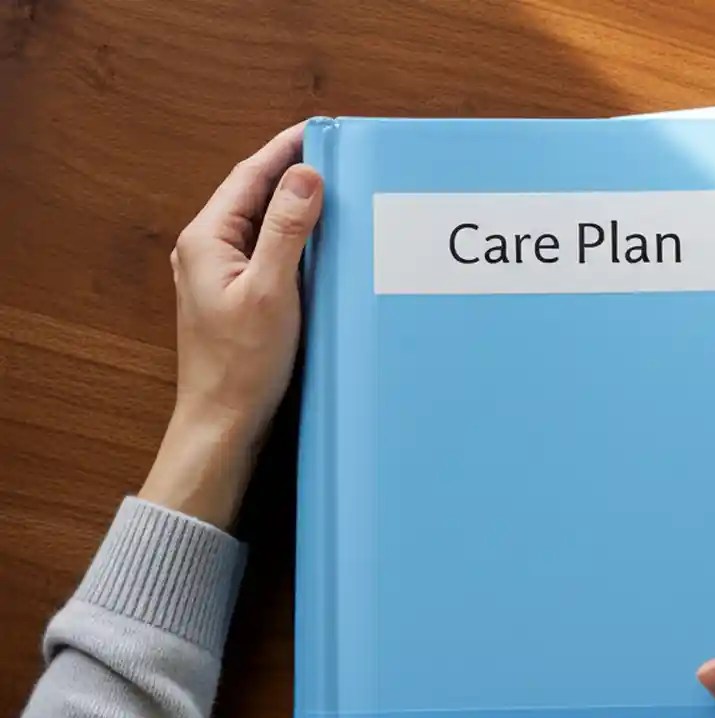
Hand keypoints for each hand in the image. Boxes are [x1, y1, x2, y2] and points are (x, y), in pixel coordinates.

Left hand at [139, 123, 322, 527]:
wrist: (223, 422)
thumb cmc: (242, 365)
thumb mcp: (272, 291)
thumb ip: (287, 230)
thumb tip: (306, 175)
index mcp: (206, 240)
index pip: (249, 175)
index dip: (286, 149)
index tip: (323, 130)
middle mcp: (207, 250)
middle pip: (255, 195)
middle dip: (295, 172)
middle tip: (341, 156)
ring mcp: (220, 274)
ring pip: (263, 223)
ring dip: (297, 206)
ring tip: (339, 191)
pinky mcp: (237, 296)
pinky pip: (268, 251)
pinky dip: (296, 238)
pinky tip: (323, 243)